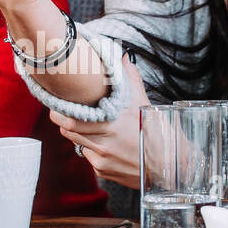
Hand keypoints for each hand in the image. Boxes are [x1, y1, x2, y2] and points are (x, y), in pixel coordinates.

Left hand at [48, 59, 148, 188]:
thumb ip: (130, 79)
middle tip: (61, 110)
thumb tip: (122, 57)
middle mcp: (105, 142)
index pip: (73, 118)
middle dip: (62, 119)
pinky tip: (102, 142)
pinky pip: (87, 156)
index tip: (58, 100)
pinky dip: (89, 148)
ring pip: (75, 142)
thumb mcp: (145, 104)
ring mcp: (102, 158)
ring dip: (75, 133)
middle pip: (68, 130)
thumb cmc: (158, 134)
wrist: (169, 167)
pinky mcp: (102, 170)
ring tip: (83, 124)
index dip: (60, 109)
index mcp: (114, 122)